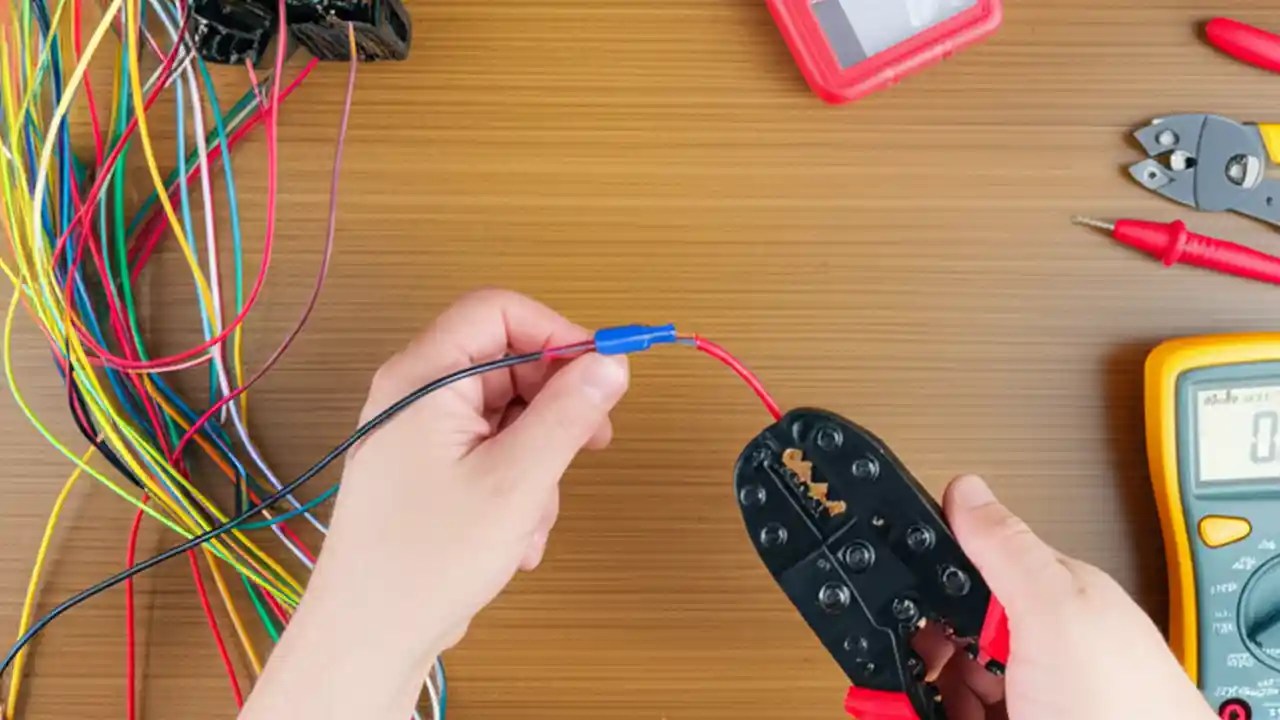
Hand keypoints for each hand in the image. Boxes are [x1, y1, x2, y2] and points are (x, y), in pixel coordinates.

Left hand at [240, 289, 628, 719]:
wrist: (369, 635)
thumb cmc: (428, 557)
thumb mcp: (517, 481)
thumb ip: (568, 414)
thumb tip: (611, 364)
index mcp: (425, 377)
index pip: (499, 311)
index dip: (557, 333)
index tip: (601, 374)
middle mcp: (417, 395)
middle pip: (508, 363)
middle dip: (555, 405)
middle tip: (593, 442)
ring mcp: (420, 435)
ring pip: (508, 415)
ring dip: (538, 459)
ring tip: (530, 515)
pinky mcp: (428, 472)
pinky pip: (491, 453)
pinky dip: (516, 486)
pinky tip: (513, 535)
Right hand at [917, 475, 1215, 719]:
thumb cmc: (1129, 714)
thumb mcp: (1057, 616)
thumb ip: (1010, 552)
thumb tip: (966, 489)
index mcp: (1058, 598)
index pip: (979, 563)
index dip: (934, 576)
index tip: (898, 593)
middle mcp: (1045, 647)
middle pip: (959, 628)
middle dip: (925, 643)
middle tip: (910, 661)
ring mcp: (1035, 694)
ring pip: (958, 678)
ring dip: (929, 687)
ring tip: (916, 699)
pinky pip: (967, 711)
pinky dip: (943, 712)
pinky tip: (936, 714)